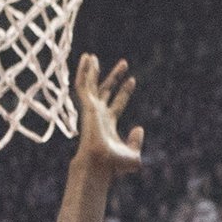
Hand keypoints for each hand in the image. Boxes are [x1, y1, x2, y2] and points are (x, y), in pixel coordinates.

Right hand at [71, 56, 143, 175]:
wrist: (100, 163)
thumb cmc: (114, 165)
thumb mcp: (133, 155)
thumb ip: (136, 142)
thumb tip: (139, 128)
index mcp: (108, 124)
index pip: (117, 104)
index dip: (125, 92)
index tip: (132, 80)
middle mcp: (98, 115)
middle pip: (106, 91)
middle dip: (115, 77)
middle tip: (124, 63)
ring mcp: (91, 110)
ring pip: (90, 86)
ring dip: (93, 71)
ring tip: (93, 56)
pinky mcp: (86, 106)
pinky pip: (83, 85)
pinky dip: (84, 72)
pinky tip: (87, 58)